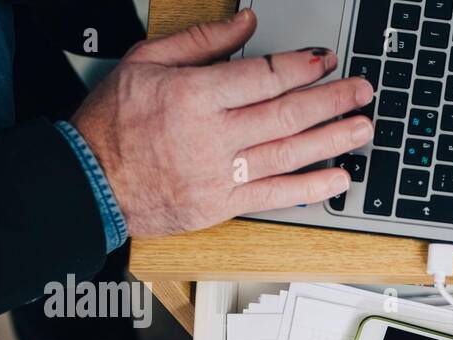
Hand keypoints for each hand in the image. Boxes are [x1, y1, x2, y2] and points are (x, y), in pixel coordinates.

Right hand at [71, 8, 373, 237]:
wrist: (90, 181)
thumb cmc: (112, 121)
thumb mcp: (145, 62)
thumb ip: (201, 41)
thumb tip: (245, 22)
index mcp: (193, 96)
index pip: (262, 77)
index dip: (301, 67)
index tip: (326, 60)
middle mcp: (212, 136)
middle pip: (286, 114)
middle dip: (331, 100)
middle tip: (362, 91)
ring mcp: (220, 174)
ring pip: (289, 154)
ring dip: (332, 140)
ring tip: (362, 128)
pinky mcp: (223, 205)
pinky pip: (276, 195)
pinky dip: (311, 187)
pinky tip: (338, 177)